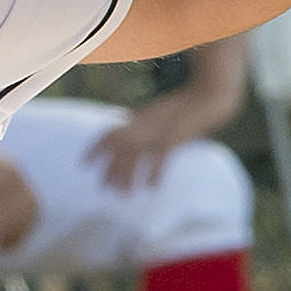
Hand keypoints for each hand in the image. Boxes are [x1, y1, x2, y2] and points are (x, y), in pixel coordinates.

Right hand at [0, 143, 39, 251]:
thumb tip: (14, 203)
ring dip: (0, 243)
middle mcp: (7, 182)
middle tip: (6, 249)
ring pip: (4, 226)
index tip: (21, 236)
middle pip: (21, 219)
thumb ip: (7, 181)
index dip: (30, 225)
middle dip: (16, 238)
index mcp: (15, 173)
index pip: (33, 206)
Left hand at [86, 92, 217, 191]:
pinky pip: (158, 160)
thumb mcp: (156, 114)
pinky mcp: (173, 139)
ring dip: (127, 176)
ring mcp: (156, 132)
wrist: (206, 97)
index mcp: (137, 119)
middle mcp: (142, 125)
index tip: (84, 164)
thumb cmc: (184, 107)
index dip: (94, 149)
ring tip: (124, 194)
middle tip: (104, 188)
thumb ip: (142, 125)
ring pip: (134, 157)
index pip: (109, 134)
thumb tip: (129, 139)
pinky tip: (151, 188)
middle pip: (118, 150)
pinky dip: (154, 174)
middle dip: (109, 169)